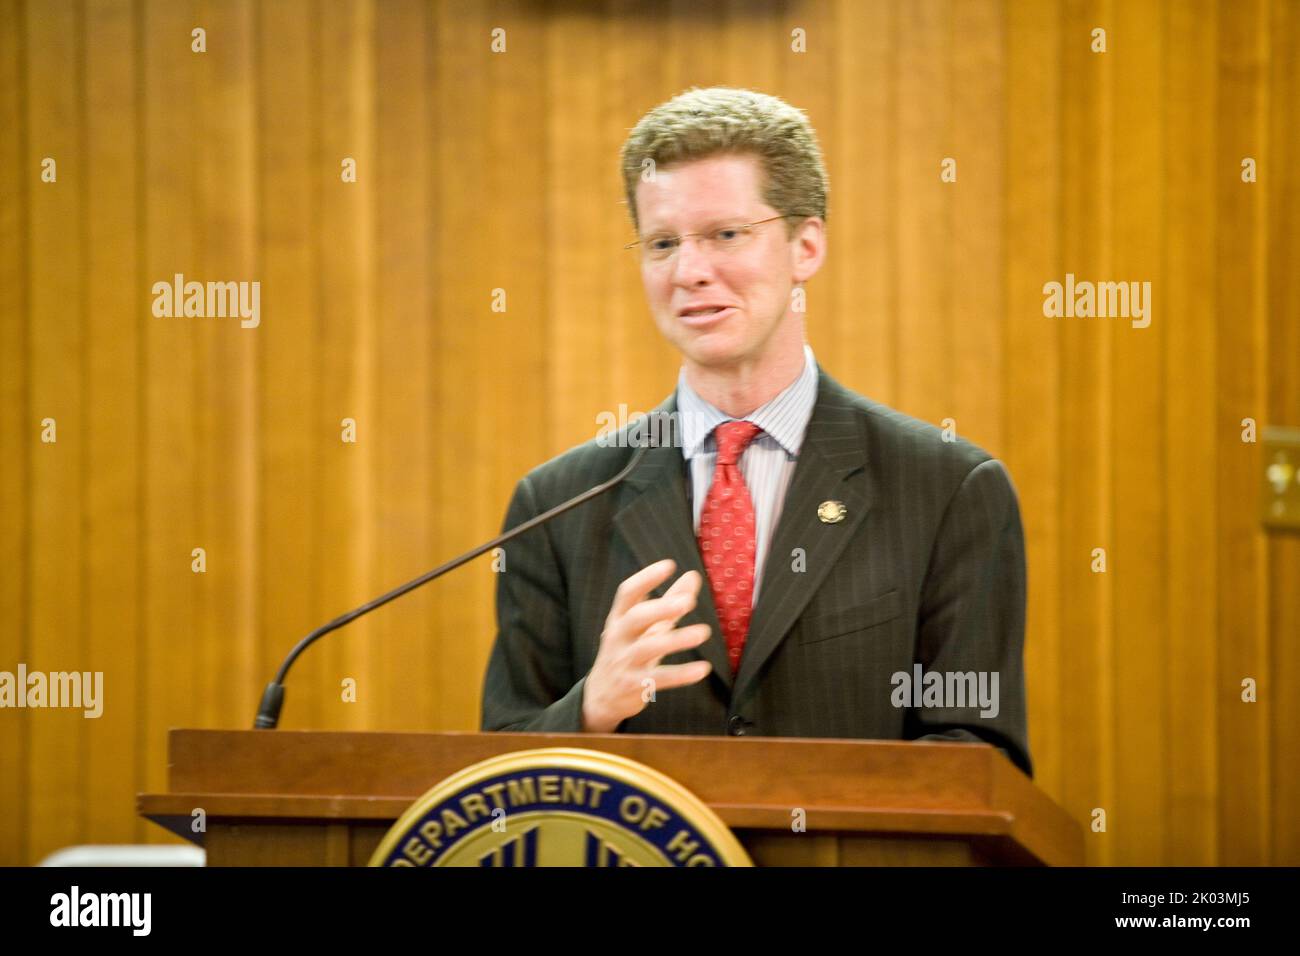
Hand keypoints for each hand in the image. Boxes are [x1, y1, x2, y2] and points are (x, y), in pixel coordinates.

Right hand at [581, 559, 712, 732]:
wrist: (601, 697)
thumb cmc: (628, 652)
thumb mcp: (645, 626)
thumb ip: (669, 601)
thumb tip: (694, 575)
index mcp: (618, 619)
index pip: (627, 593)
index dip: (646, 578)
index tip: (669, 565)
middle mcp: (617, 637)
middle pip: (635, 618)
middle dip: (660, 608)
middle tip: (688, 601)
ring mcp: (623, 662)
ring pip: (647, 648)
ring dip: (676, 640)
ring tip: (704, 632)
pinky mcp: (633, 686)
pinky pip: (658, 679)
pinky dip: (681, 674)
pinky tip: (703, 669)